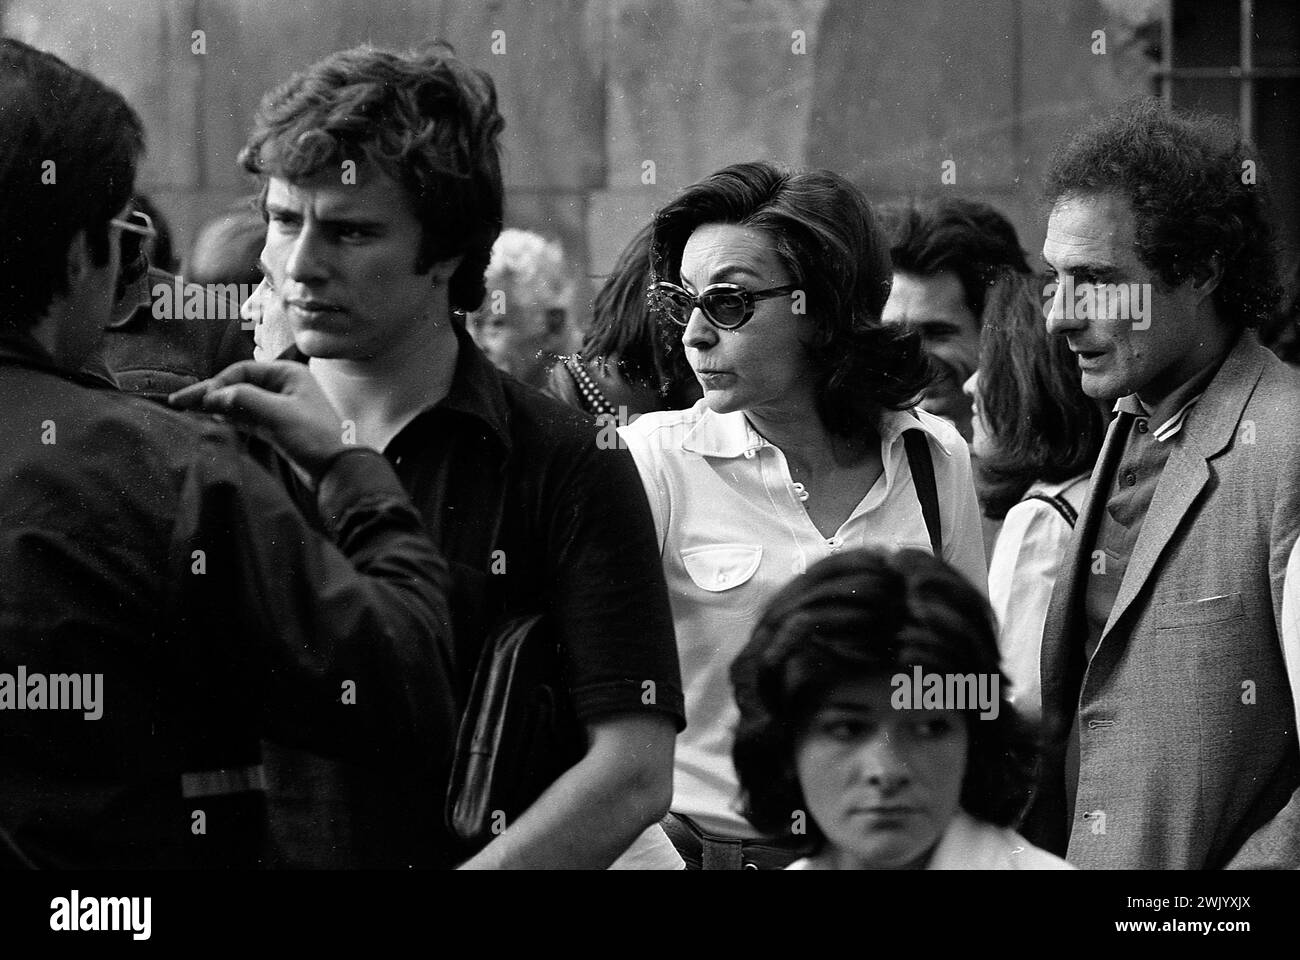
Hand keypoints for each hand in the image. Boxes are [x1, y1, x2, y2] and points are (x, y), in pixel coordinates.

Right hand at [169, 361, 352, 483]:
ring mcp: (280, 407)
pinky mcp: (277, 427)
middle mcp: (284, 386)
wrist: (337, 470)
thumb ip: (243, 400)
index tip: (197, 399)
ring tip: (189, 410)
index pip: (242, 371)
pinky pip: (247, 417)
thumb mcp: (277, 414)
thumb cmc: (315, 437)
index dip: (217, 383)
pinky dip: (230, 417)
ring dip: (217, 405)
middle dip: (211, 393)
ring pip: (241, 401)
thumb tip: (213, 395)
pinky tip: (213, 418)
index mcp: (288, 374)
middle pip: (239, 385)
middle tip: (179, 402)